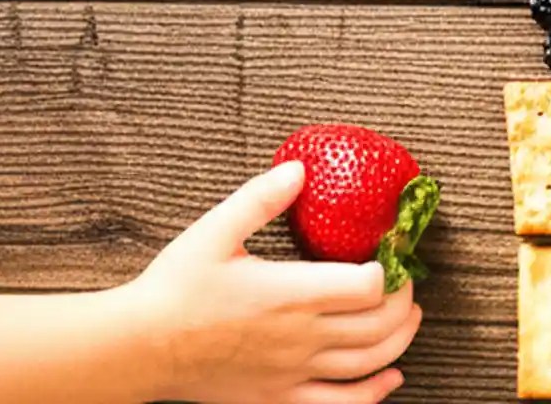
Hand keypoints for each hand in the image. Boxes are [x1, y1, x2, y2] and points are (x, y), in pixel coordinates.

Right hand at [131, 161, 420, 403]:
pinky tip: (392, 377)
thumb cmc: (175, 287)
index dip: (389, 270)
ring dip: (400, 339)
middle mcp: (300, 337)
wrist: (140, 348)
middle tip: (406, 282)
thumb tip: (299, 169)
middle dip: (404, 301)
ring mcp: (293, 372)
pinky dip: (375, 392)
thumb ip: (261, 199)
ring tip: (410, 317)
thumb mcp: (215, 231)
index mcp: (290, 293)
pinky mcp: (280, 398)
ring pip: (369, 363)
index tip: (389, 253)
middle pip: (378, 324)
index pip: (367, 286)